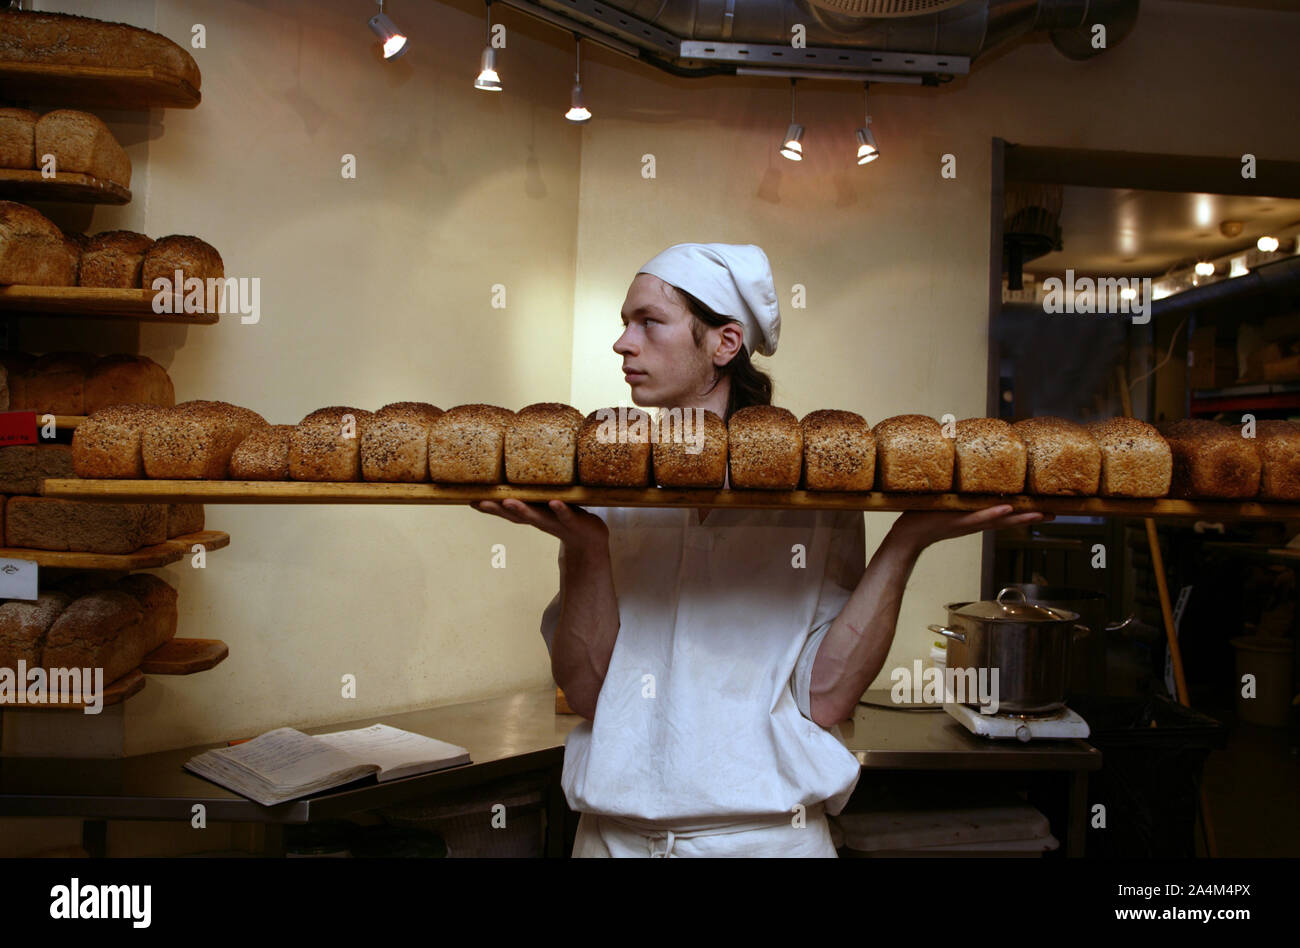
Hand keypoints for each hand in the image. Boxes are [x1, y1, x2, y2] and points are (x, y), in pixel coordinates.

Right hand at [469, 498, 608, 553]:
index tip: (469, 500)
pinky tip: (554, 503)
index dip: (489, 507)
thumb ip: (533, 493)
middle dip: (497, 509)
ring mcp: (555, 522)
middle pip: (515, 515)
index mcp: (532, 515)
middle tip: (479, 502)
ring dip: (522, 510)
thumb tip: (517, 472)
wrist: (591, 540)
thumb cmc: (565, 517)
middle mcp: (539, 520)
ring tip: (508, 502)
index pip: (506, 511)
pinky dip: (560, 510)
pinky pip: (566, 515)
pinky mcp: (574, 521)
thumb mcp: (546, 505)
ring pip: (536, 516)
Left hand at [887, 505, 1052, 555]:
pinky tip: (1007, 510)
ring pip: (999, 521)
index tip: (1046, 508)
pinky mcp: (957, 522)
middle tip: (1056, 514)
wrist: (907, 533)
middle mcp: (976, 522)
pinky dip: (992, 515)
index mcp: (976, 517)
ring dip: (1020, 517)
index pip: (1007, 515)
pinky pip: (977, 518)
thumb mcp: (948, 501)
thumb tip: (964, 466)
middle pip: (1010, 520)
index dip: (1026, 512)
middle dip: (1033, 517)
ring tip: (1040, 514)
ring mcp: (968, 523)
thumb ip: (960, 491)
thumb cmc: (925, 515)